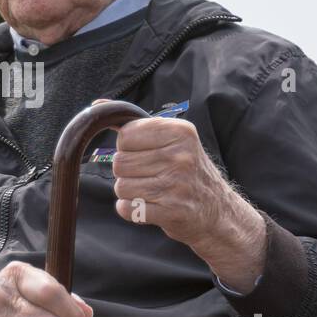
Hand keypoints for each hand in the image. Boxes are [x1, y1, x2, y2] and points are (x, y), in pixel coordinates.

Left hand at [93, 98, 265, 290]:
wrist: (218, 211)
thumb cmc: (188, 171)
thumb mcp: (172, 139)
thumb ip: (135, 124)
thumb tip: (98, 105)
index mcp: (180, 132)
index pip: (126, 135)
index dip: (128, 147)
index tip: (145, 154)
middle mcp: (181, 156)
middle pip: (120, 162)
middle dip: (127, 172)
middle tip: (149, 176)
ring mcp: (177, 185)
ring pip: (121, 186)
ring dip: (129, 192)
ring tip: (150, 192)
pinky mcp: (172, 211)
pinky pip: (127, 208)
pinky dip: (131, 210)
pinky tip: (148, 207)